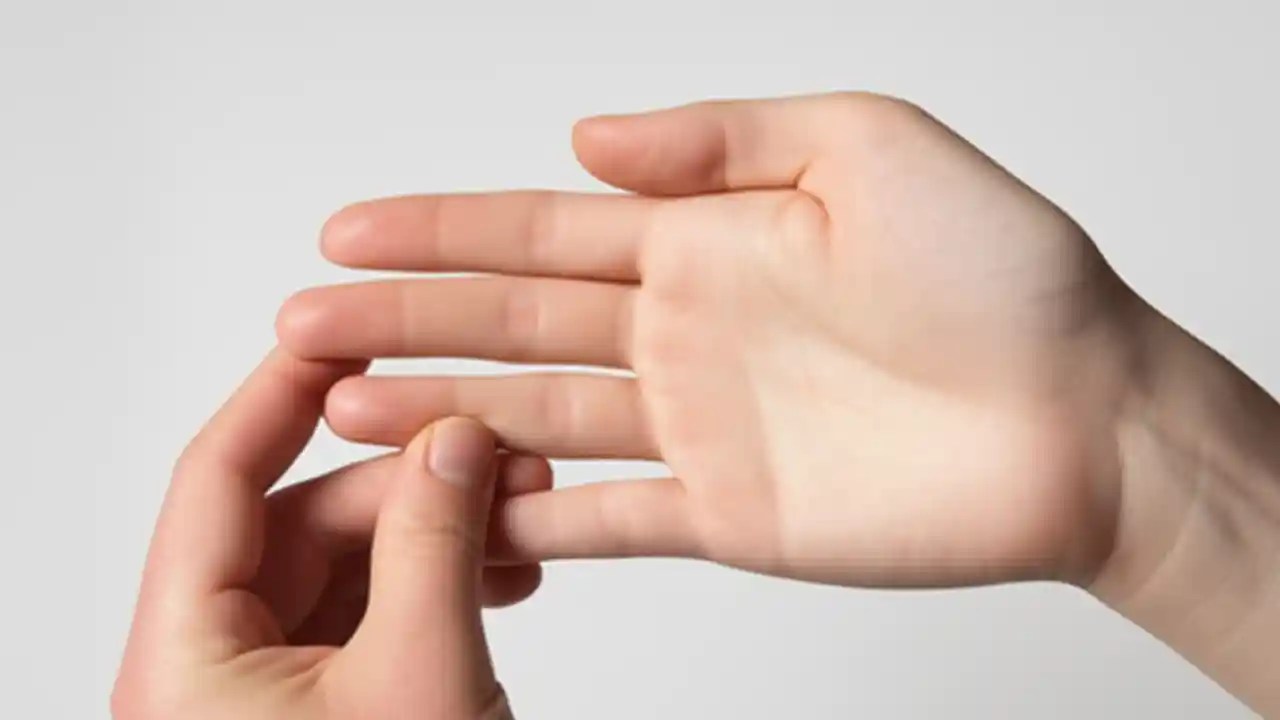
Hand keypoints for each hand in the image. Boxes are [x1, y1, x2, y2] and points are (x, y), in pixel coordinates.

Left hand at [113, 351, 533, 718]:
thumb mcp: (422, 675)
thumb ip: (432, 544)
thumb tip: (452, 439)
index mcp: (187, 663)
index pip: (216, 481)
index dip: (283, 394)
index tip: (342, 335)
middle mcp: (212, 671)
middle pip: (301, 522)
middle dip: (409, 483)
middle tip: (493, 452)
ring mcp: (270, 692)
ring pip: (349, 565)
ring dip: (437, 534)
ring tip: (521, 512)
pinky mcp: (326, 707)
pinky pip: (374, 613)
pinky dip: (438, 585)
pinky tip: (505, 571)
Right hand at [278, 93, 1138, 588]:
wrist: (1082, 419)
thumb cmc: (1003, 273)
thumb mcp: (868, 146)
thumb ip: (720, 139)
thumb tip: (589, 138)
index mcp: (708, 240)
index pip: (543, 231)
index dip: (441, 229)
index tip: (347, 229)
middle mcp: (686, 331)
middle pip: (513, 322)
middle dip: (405, 321)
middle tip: (304, 324)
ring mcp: (697, 426)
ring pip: (536, 417)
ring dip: (437, 411)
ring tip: (341, 408)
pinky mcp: (726, 513)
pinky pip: (605, 518)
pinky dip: (528, 516)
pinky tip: (454, 503)